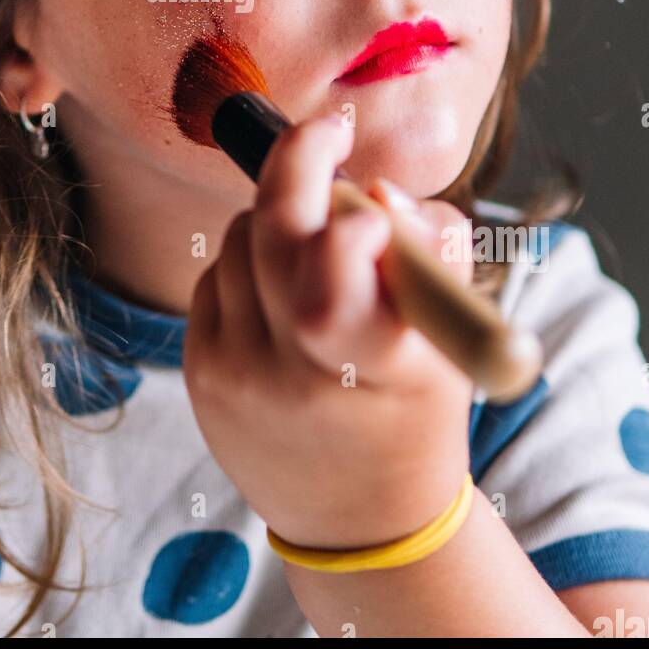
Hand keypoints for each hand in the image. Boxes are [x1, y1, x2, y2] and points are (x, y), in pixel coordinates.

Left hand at [183, 112, 474, 550]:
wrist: (358, 515)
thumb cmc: (416, 407)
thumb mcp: (449, 335)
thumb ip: (432, 248)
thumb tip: (377, 190)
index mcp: (371, 366)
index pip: (335, 276)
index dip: (346, 225)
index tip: (371, 193)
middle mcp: (291, 372)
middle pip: (271, 232)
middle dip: (299, 162)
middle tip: (327, 133)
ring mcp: (235, 372)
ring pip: (240, 239)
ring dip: (278, 218)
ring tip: (316, 244)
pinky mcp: (199, 371)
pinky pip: (214, 273)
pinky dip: (248, 260)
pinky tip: (281, 288)